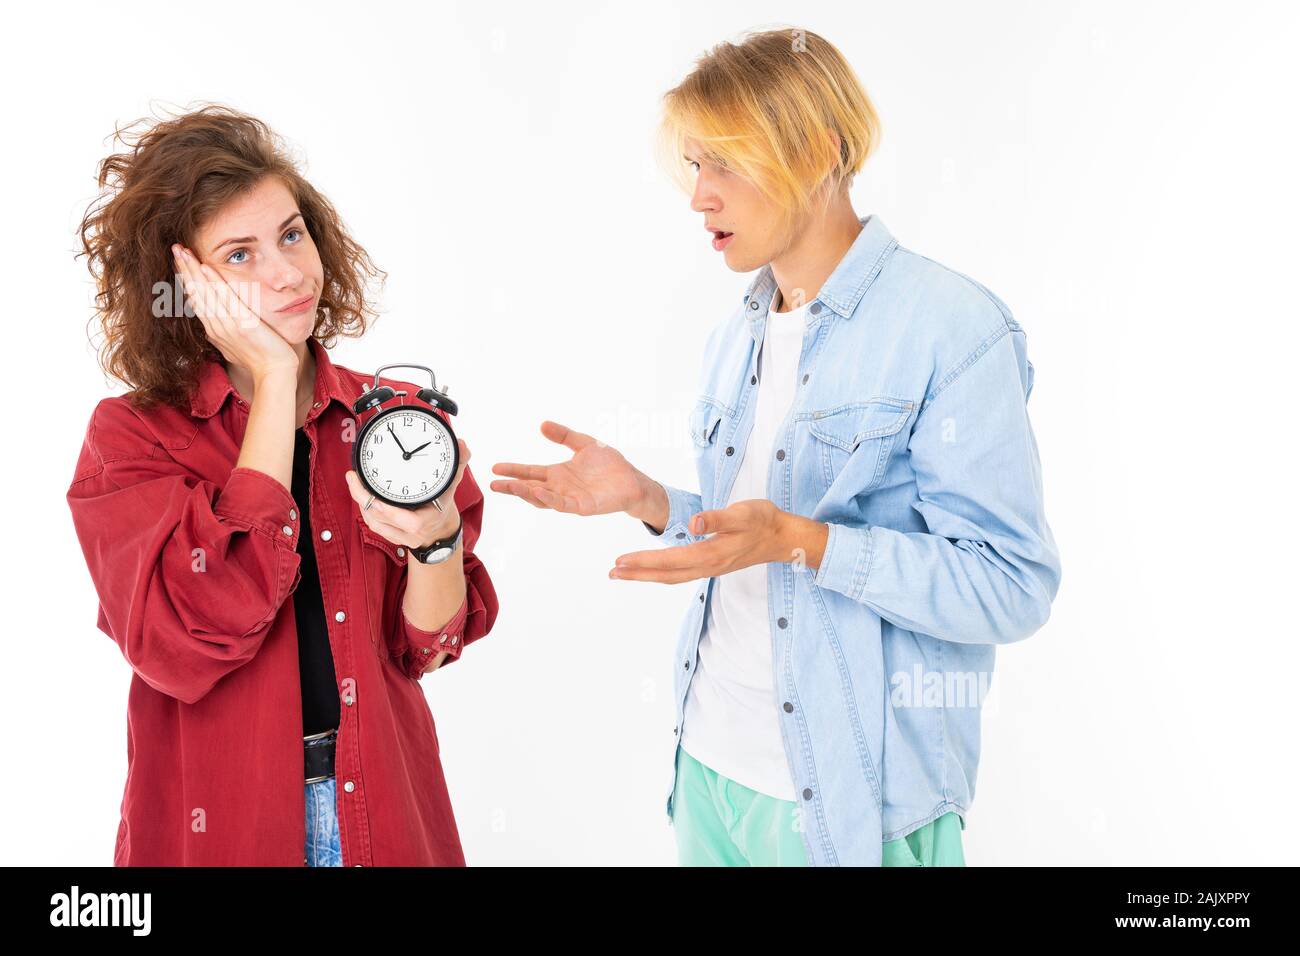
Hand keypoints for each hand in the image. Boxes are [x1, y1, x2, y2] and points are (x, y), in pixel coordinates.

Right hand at [171, 243, 298, 380]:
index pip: (196, 299)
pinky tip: (205, 267)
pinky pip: (225, 299)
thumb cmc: (260, 360)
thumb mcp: (235, 346)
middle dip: (184, 269)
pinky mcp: (242, 324)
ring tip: (183, 251)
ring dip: (193, 270)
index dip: (187, 279)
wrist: (274, 373)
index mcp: (214, 329)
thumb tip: (212, 330)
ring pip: (204, 292)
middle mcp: (216, 326)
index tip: (180, 261)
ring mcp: (228, 325)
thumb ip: (223, 334)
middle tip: (175, 248)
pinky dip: (214, 283)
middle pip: (195, 292)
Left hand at [345, 438, 469, 547]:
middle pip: (382, 519)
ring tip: (354, 481)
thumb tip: (462, 445)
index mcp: (429, 519)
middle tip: (353, 477)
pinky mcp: (391, 535)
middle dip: (364, 498)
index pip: (410, 522)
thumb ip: (457, 463)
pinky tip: (360, 494)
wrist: (441, 529)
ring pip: (375, 522)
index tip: (374, 492)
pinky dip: (365, 508)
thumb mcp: (451, 483)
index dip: (389, 510)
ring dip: (361, 502)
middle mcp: (413, 532)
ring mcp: (401, 536)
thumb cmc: (443, 504)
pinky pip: (373, 524)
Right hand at [490, 421, 649, 516]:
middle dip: (512, 486)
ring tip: (509, 486)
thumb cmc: (609, 465)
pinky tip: (537, 492)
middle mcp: (560, 488)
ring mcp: (569, 498)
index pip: (530, 472)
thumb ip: (564, 435)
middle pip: (530, 488)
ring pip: (542, 498)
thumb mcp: (584, 444)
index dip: (513, 470)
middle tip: (493, 483)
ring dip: (525, 493)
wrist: (632, 480)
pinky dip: (549, 499)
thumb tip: (542, 424)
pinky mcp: (582, 506)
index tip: (495, 467)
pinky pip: (562, 504)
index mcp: (558, 474)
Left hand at [608, 499, 826, 583]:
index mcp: (712, 553)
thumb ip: (717, 518)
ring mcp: (710, 568)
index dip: (644, 561)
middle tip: (611, 572)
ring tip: (623, 573)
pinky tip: (651, 570)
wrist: (783, 537)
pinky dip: (661, 573)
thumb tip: (693, 523)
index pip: (670, 560)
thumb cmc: (763, 521)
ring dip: (646, 575)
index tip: (621, 560)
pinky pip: (681, 574)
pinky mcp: (712, 565)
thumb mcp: (743, 513)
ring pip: (672, 576)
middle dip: (637, 574)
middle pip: (666, 574)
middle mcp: (708, 566)